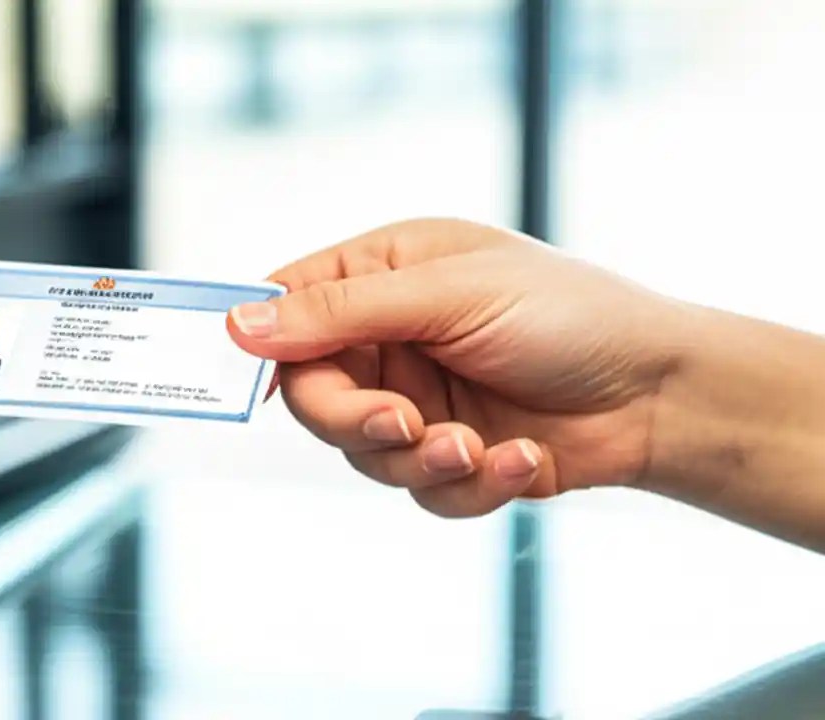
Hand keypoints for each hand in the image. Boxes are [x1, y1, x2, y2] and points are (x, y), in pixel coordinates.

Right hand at [228, 218, 693, 517]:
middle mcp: (391, 337)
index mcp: (384, 274)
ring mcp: (418, 398)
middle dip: (357, 418)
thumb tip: (241, 325)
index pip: (290, 305)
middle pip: (315, 394)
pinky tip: (521, 461)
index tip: (258, 378)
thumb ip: (341, 312)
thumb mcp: (448, 295)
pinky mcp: (450, 456)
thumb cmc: (568, 314)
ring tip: (475, 447)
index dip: (266, 343)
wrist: (662, 396)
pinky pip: (419, 489)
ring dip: (418, 458)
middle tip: (402, 423)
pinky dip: (467, 485)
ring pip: (362, 452)